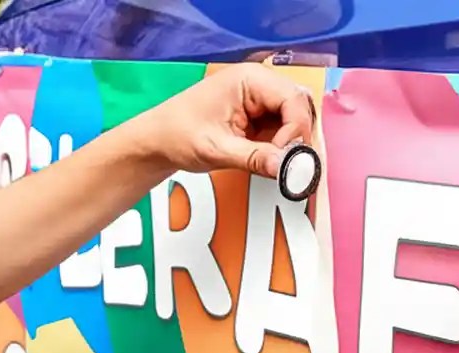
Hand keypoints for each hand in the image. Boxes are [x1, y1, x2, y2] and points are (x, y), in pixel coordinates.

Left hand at [130, 61, 316, 178]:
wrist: (157, 141)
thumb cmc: (177, 134)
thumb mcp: (217, 149)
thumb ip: (255, 158)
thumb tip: (288, 168)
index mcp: (249, 79)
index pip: (293, 101)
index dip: (295, 132)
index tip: (285, 158)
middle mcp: (258, 82)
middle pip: (300, 107)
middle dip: (298, 136)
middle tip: (289, 163)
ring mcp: (259, 97)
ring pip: (296, 118)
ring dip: (291, 142)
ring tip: (277, 162)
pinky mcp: (258, 114)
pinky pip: (283, 128)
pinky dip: (282, 145)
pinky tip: (271, 158)